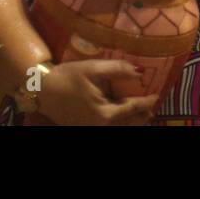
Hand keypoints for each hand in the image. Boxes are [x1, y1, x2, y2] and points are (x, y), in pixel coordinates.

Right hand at [33, 59, 160, 125]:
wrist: (41, 90)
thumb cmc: (66, 77)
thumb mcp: (93, 68)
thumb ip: (117, 69)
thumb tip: (140, 71)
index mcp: (105, 114)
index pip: (133, 108)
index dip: (147, 101)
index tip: (158, 95)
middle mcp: (101, 127)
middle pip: (130, 124)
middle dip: (143, 114)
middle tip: (152, 104)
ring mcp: (92, 130)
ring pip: (120, 128)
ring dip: (132, 120)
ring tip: (142, 112)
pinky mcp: (85, 129)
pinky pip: (109, 128)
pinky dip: (120, 122)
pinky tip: (121, 115)